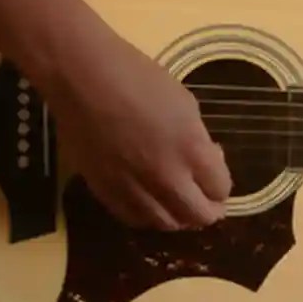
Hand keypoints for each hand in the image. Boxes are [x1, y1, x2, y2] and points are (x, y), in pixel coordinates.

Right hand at [42, 31, 232, 230]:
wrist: (82, 77)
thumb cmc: (137, 78)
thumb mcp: (184, 104)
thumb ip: (198, 140)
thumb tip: (204, 161)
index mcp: (192, 149)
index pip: (220, 189)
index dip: (220, 183)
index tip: (213, 169)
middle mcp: (166, 177)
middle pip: (199, 216)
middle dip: (208, 209)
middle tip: (204, 198)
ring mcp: (134, 188)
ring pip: (166, 224)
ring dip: (178, 216)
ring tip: (177, 203)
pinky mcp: (105, 192)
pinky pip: (134, 219)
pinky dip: (148, 217)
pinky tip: (150, 204)